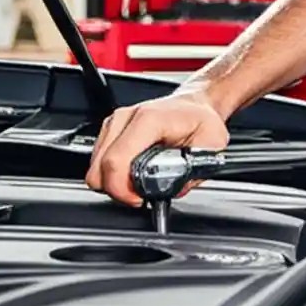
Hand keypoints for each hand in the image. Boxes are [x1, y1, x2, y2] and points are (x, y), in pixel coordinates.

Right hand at [85, 91, 229, 205]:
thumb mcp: (211, 145)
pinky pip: (99, 162)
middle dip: (118, 190)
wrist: (195, 105)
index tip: (139, 200)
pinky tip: (133, 173)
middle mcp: (126, 118)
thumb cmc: (201, 120)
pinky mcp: (109, 130)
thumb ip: (193, 170)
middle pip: (99, 168)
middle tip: (140, 195)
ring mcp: (114, 123)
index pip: (117, 161)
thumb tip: (174, 188)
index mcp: (150, 120)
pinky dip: (113, 174)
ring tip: (139, 183)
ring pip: (95, 167)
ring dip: (114, 183)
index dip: (123, 189)